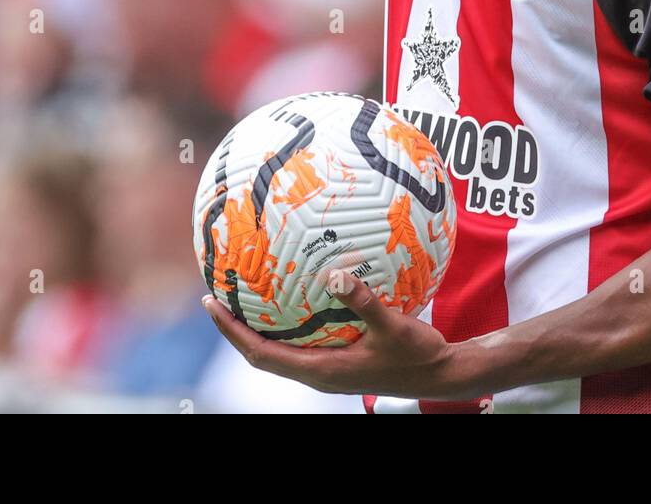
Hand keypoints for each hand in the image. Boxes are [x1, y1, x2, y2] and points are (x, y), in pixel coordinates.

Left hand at [201, 278, 477, 399]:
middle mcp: (317, 373)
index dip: (231, 332)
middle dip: (235, 329)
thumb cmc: (416, 354)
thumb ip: (361, 301)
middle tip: (217, 297)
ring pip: (278, 352)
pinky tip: (292, 302)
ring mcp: (327, 369)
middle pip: (260, 355)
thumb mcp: (391, 325)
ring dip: (257, 329)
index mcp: (321, 370)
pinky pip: (299, 345)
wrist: (439, 374)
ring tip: (245, 299)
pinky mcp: (338, 362)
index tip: (211, 305)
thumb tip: (334, 275)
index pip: (260, 354)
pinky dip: (285, 327)